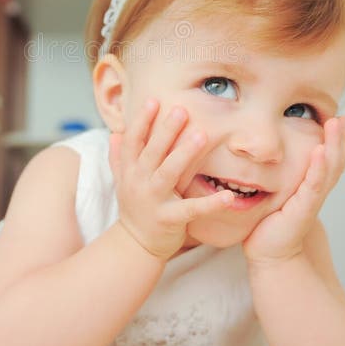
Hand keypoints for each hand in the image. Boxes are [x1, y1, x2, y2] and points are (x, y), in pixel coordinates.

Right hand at [108, 98, 234, 259]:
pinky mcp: (169, 219)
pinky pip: (192, 210)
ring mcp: (153, 201)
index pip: (133, 141)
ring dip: (184, 154)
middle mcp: (139, 182)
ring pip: (169, 173)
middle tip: (181, 109)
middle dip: (166, 130)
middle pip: (152, 152)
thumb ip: (119, 157)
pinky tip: (229, 196)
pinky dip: (211, 203)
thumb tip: (115, 133)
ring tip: (201, 134)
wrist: (135, 245)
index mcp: (130, 171)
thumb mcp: (123, 180)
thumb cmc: (135, 207)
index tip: (153, 100)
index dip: (141, 120)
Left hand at [242, 116, 344, 266]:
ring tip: (335, 123)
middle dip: (339, 137)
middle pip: (335, 160)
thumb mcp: (274, 193)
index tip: (336, 117)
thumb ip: (276, 175)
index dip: (334, 140)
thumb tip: (261, 152)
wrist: (269, 254)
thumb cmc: (268, 223)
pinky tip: (319, 151)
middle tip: (341, 116)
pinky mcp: (303, 209)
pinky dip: (318, 167)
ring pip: (329, 168)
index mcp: (311, 186)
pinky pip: (314, 185)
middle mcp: (316, 191)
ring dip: (334, 145)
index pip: (328, 159)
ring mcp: (312, 199)